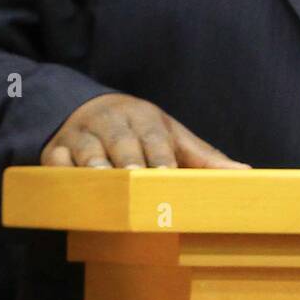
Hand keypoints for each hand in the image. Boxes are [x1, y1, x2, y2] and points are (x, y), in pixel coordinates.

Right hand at [40, 93, 250, 169]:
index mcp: (144, 118)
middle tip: (137, 182)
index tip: (168, 176)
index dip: (161, 157)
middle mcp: (112, 122)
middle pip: (122, 143)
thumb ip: (204, 158)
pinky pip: (54, 162)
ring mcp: (81, 135)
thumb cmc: (141, 132)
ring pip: (88, 151)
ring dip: (95, 168)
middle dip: (129, 162)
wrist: (88, 109)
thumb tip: (245, 174)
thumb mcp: (172, 137)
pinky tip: (70, 190)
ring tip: (105, 184)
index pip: (155, 138)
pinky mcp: (54, 150)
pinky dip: (61, 175)